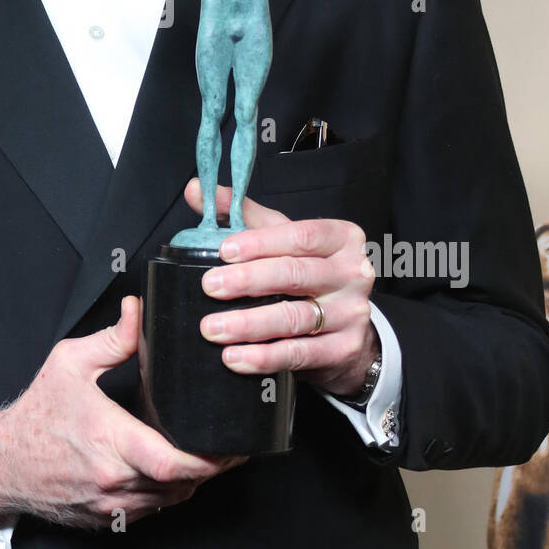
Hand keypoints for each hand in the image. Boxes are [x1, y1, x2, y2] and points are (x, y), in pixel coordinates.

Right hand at [0, 295, 246, 529]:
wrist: (2, 462)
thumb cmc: (36, 416)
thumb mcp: (70, 363)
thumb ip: (113, 338)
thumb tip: (138, 310)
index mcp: (109, 440)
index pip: (173, 462)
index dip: (210, 458)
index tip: (230, 444)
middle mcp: (114, 480)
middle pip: (183, 483)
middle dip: (212, 465)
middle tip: (232, 444)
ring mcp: (113, 505)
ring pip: (172, 498)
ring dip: (193, 478)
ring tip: (206, 451)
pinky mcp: (110, 518)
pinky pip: (154, 507)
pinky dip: (169, 490)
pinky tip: (173, 467)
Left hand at [185, 179, 378, 397]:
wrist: (344, 328)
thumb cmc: (308, 276)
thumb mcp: (283, 240)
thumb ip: (242, 215)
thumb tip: (195, 191)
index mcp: (341, 238)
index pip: (300, 235)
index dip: (261, 242)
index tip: (223, 251)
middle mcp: (353, 273)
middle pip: (295, 274)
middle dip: (248, 281)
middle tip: (209, 287)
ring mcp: (352, 313)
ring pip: (295, 317)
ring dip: (248, 324)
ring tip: (212, 328)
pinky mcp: (344, 349)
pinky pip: (299, 353)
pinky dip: (263, 357)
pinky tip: (234, 357)